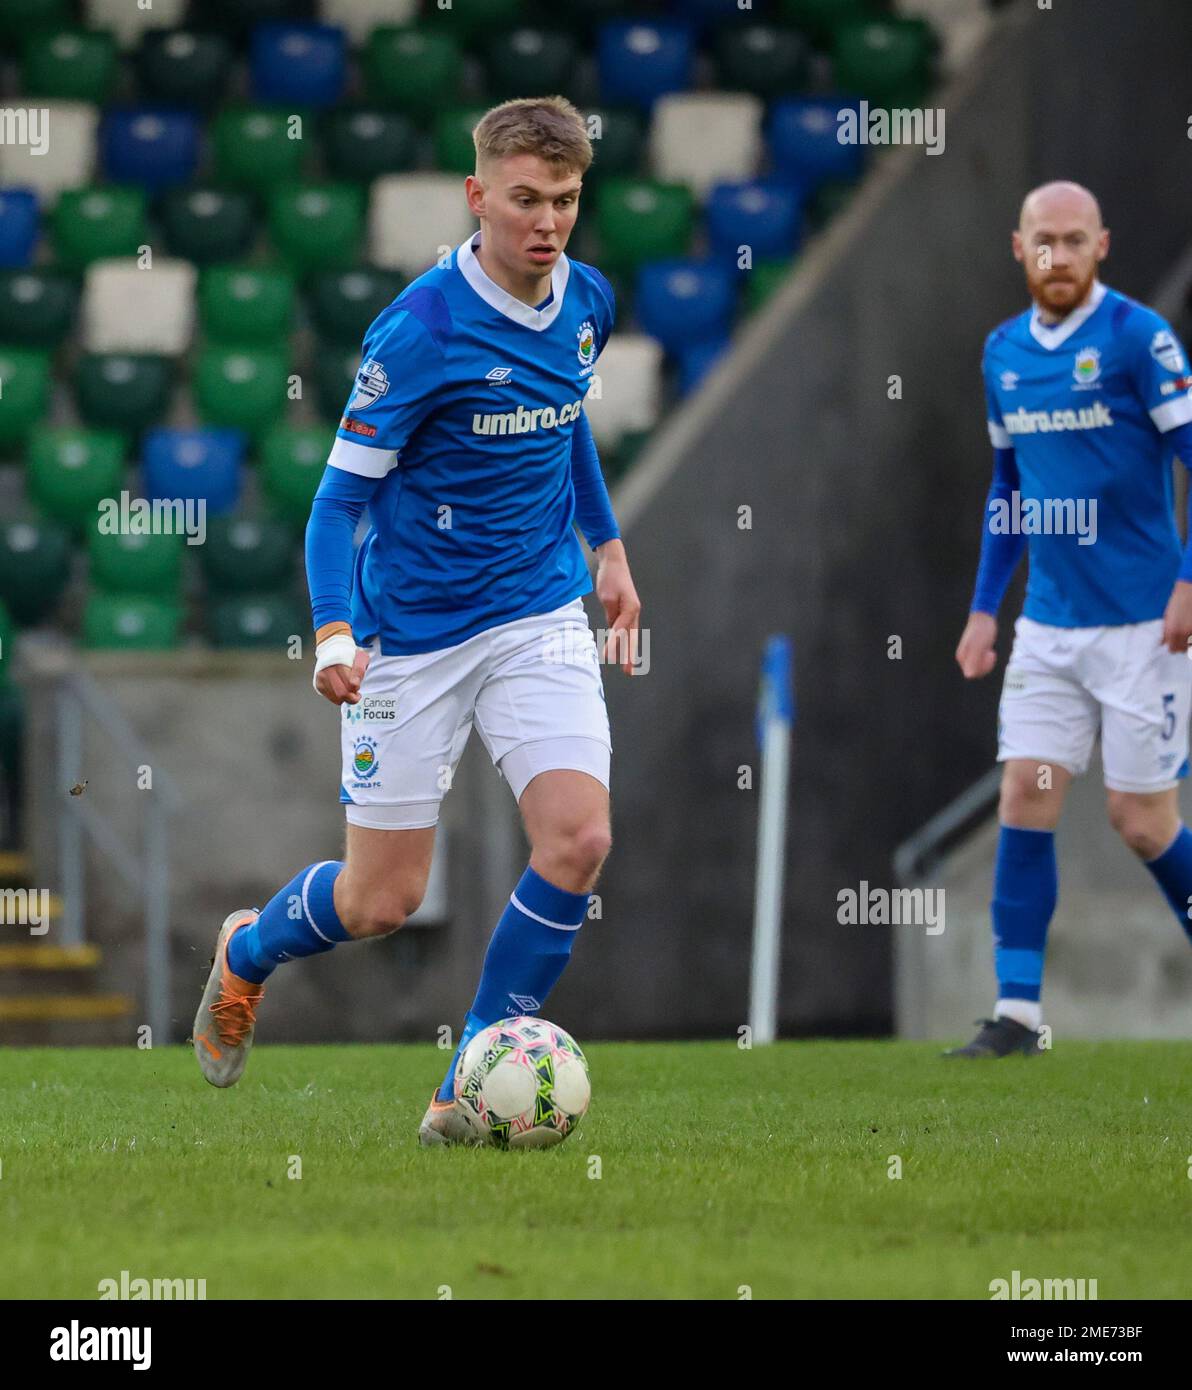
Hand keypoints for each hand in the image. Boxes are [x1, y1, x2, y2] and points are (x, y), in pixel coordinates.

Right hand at [313, 622, 370, 704]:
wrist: (332, 649)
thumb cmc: (348, 655)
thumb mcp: (360, 657)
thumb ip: (360, 670)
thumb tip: (355, 683)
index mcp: (339, 664)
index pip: (350, 684)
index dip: (356, 688)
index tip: (357, 686)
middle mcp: (328, 671)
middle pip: (342, 693)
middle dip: (352, 697)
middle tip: (355, 694)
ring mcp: (322, 678)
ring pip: (337, 698)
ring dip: (345, 698)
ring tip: (348, 691)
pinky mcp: (319, 684)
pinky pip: (331, 698)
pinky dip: (338, 697)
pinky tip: (340, 690)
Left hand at [594, 539, 641, 675]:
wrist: (614, 563)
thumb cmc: (610, 577)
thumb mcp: (607, 596)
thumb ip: (611, 614)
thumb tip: (613, 629)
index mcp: (631, 608)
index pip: (621, 629)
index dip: (615, 644)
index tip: (608, 657)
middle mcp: (634, 612)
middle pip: (632, 638)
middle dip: (629, 655)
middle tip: (628, 672)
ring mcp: (630, 612)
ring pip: (629, 636)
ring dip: (627, 651)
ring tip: (627, 668)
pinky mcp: (623, 612)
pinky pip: (623, 630)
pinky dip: (621, 642)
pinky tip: (617, 651)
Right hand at [955, 611, 997, 678]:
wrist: (984, 617)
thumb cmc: (982, 630)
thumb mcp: (980, 646)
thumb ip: (974, 660)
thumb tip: (970, 675)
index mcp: (962, 656)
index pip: (972, 674)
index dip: (982, 668)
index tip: (989, 655)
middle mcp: (963, 657)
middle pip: (975, 672)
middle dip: (985, 666)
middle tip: (990, 652)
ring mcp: (968, 654)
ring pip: (979, 668)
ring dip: (987, 663)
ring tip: (990, 651)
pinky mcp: (974, 651)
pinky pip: (981, 662)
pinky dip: (987, 659)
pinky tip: (990, 650)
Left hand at [1161, 579, 1191, 654]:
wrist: (1191, 588)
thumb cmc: (1178, 601)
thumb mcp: (1168, 616)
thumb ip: (1165, 631)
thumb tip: (1163, 643)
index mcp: (1172, 631)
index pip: (1173, 649)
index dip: (1174, 646)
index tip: (1175, 642)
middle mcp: (1184, 633)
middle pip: (1184, 649)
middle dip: (1183, 645)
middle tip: (1184, 637)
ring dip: (1191, 641)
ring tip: (1189, 631)